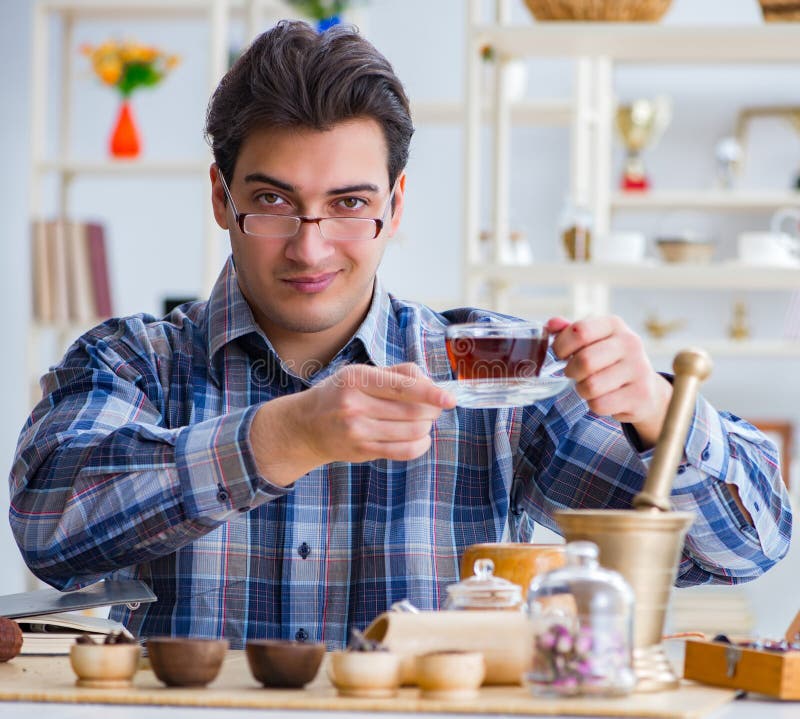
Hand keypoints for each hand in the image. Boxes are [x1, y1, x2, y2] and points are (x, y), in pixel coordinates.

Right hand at [251, 363, 455, 484]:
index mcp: (356, 378)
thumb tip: (430, 382)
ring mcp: (357, 430)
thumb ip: (397, 373)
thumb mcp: (360, 373)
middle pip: (412, 410)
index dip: (431, 393)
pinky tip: (420, 438)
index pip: (402, 386)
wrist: (306, 426)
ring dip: (426, 427)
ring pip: (412, 431)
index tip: (450, 399)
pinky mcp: (362, 451)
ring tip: (423, 421)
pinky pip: (404, 451)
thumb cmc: (339, 394)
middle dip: (432, 410)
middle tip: (434, 407)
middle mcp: (355, 404)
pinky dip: (421, 445)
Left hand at [546, 315, 671, 447]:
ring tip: (590, 386)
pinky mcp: (641, 395)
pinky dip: (595, 405)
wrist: (646, 389)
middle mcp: (630, 343)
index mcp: (614, 325)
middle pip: (585, 360)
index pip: (579, 331)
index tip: (560, 355)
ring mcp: (638, 369)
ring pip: (591, 386)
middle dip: (571, 371)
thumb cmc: (610, 361)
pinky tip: (604, 398)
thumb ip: (571, 332)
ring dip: (582, 390)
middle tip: (575, 374)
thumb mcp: (593, 341)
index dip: (561, 346)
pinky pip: (600, 404)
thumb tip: (551, 324)